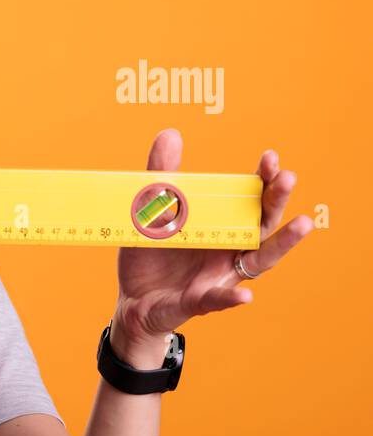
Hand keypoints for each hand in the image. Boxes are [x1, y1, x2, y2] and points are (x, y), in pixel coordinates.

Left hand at [110, 128, 312, 363]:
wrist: (132, 300)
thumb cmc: (151, 256)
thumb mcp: (150, 213)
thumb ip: (161, 178)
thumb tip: (169, 134)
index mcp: (222, 226)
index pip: (251, 200)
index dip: (264, 180)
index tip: (271, 158)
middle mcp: (231, 250)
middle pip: (263, 224)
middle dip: (276, 200)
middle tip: (288, 177)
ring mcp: (220, 276)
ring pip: (259, 261)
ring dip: (282, 243)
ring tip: (303, 224)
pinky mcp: (200, 301)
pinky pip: (219, 299)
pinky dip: (232, 297)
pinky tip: (244, 296)